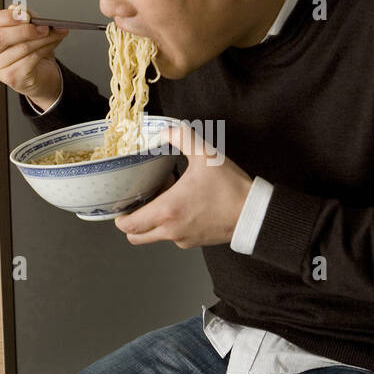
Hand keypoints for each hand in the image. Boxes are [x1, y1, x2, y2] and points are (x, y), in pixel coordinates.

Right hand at [0, 5, 67, 98]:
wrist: (37, 75)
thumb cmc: (25, 50)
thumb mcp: (23, 28)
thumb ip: (21, 17)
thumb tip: (22, 10)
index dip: (7, 16)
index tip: (26, 15)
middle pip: (1, 37)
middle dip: (26, 29)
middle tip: (44, 26)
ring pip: (21, 48)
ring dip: (43, 38)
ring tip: (55, 32)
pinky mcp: (12, 78)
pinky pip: (31, 59)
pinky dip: (46, 48)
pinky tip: (53, 43)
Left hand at [114, 123, 252, 247]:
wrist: (254, 214)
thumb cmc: (230, 189)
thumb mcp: (205, 155)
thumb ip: (182, 138)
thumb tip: (166, 130)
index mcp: (167, 210)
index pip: (128, 226)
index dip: (120, 217)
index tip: (122, 204)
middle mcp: (170, 230)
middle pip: (136, 237)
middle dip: (132, 222)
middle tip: (139, 202)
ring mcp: (182, 239)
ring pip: (155, 236)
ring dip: (154, 221)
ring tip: (166, 199)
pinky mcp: (195, 242)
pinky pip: (174, 236)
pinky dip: (172, 224)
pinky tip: (184, 205)